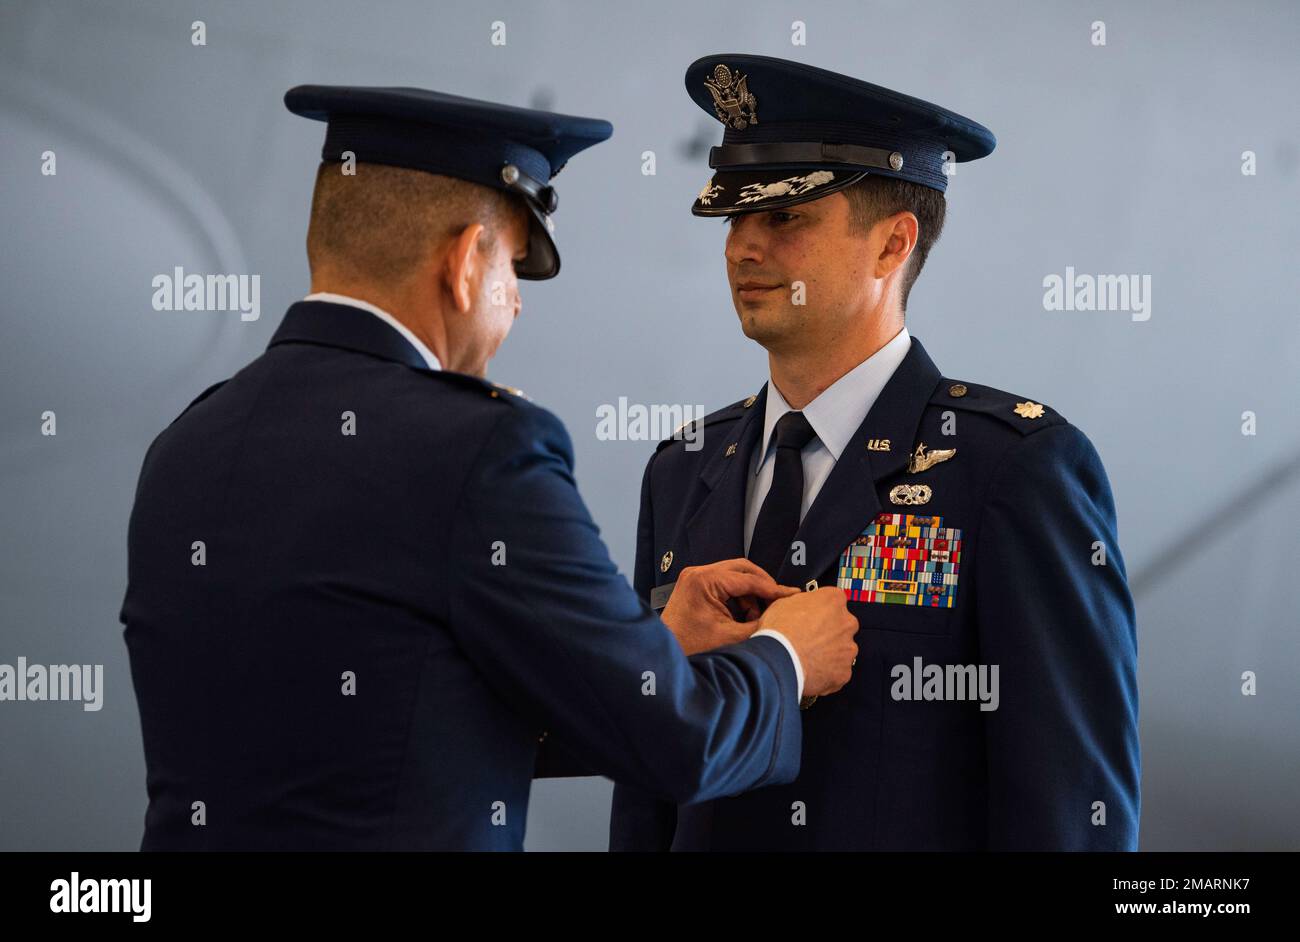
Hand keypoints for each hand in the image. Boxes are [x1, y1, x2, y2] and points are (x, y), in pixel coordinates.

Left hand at [660, 559, 799, 654]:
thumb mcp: (732, 638)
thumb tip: (784, 618)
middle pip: (742, 569)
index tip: (793, 595)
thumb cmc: (692, 648)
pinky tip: (745, 616)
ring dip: (750, 593)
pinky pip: (724, 583)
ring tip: (758, 616)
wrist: (663, 657)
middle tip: (781, 601)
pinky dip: (737, 597)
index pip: (749, 579)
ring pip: (734, 575)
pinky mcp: (694, 585)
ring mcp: (694, 577)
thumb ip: (761, 625)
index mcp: (705, 580)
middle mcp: (698, 572)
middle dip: (763, 586)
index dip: (774, 589)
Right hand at [756, 587, 857, 697]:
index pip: (834, 600)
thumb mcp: (784, 602)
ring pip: (842, 649)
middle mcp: (847, 622)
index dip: (821, 610)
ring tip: (808, 656)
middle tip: (809, 638)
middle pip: (843, 625)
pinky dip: (827, 672)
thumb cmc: (779, 631)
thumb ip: (803, 602)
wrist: (778, 661)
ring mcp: (848, 648)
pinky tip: (811, 670)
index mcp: (834, 600)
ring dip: (829, 652)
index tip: (814, 616)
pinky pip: (838, 671)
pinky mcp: (844, 671)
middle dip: (830, 632)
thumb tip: (801, 607)